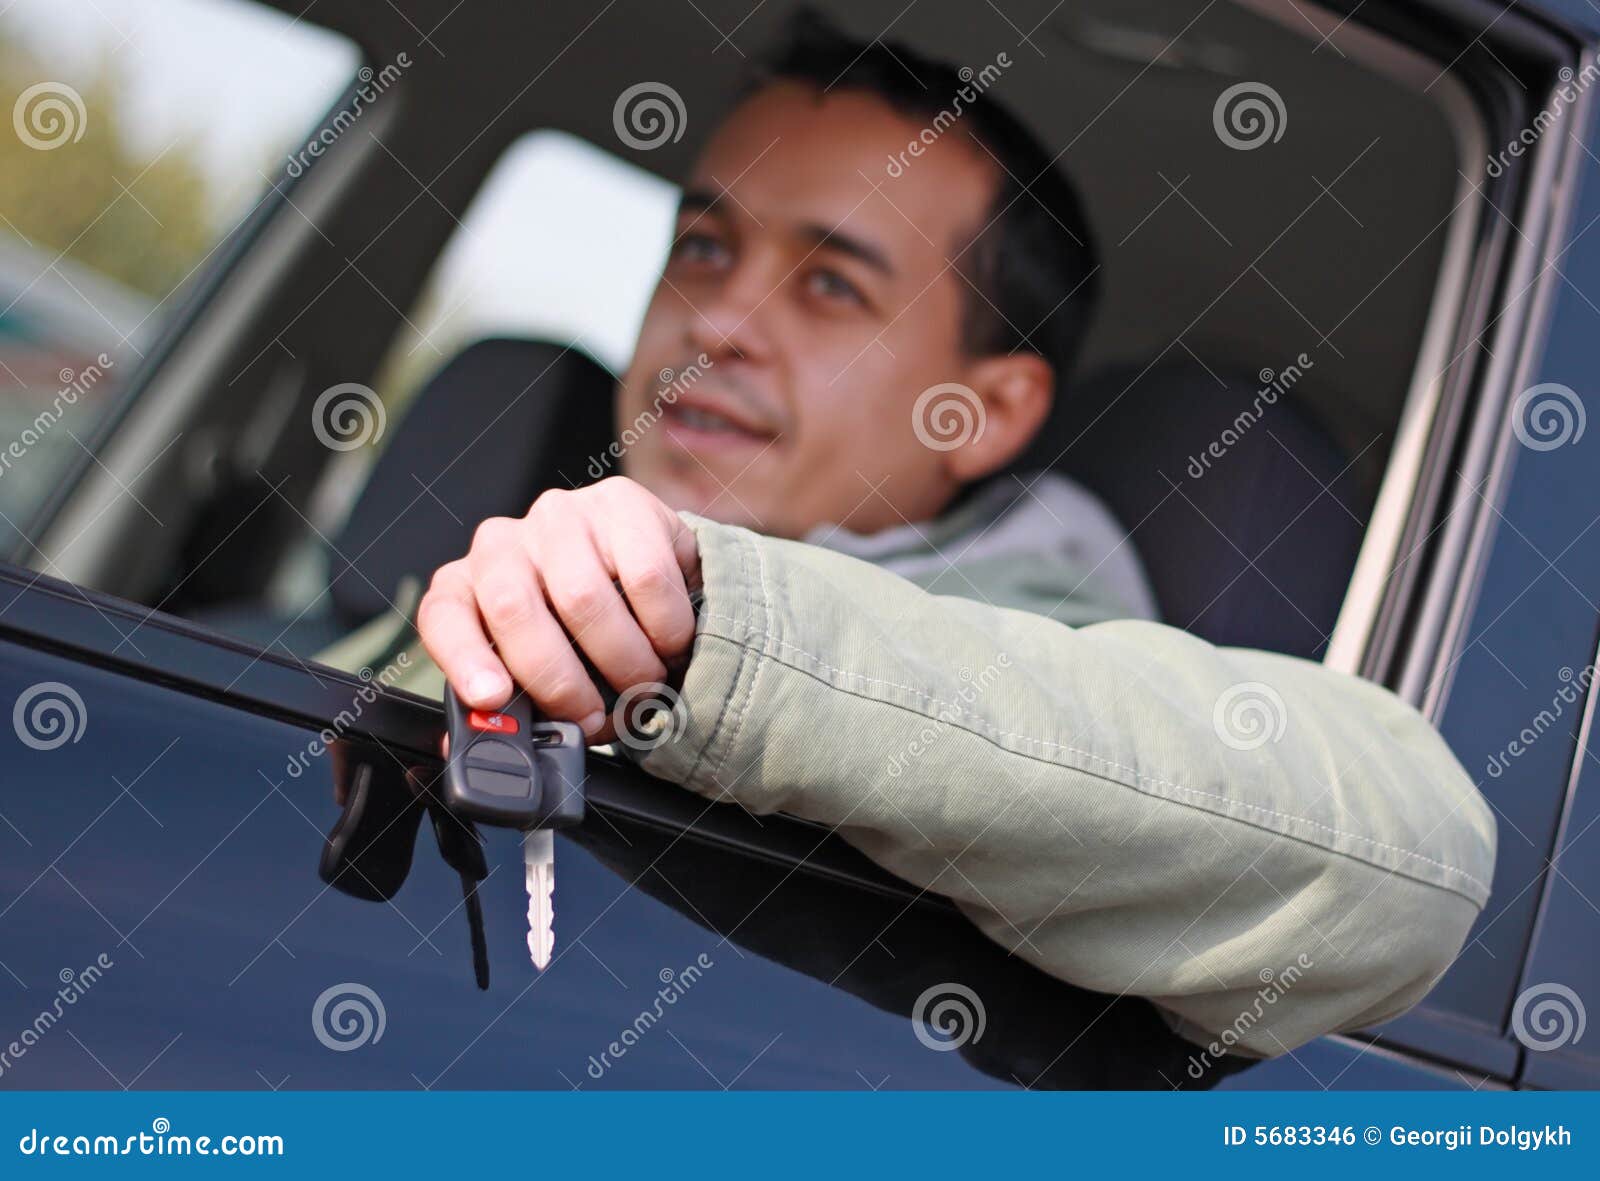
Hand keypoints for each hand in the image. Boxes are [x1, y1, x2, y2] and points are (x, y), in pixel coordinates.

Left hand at [417, 477, 701, 745]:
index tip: (493, 697)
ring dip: (624, 661)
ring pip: (584, 598)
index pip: (445, 615)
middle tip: (596, 718)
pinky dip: (665, 627)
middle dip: (561, 682)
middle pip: (515, 610)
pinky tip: (670, 641)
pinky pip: (645, 576)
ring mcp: (560, 517)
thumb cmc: (581, 636)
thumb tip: (479, 751)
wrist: (643, 573)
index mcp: (467, 588)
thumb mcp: (539, 673)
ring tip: (644, 683)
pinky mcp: (620, 503)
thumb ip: (511, 707)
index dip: (465, 658)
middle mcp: (503, 544)